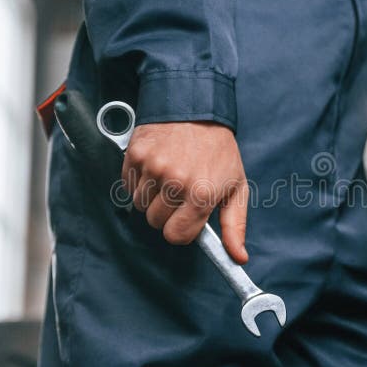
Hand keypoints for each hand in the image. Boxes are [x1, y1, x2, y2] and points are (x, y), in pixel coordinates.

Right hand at [122, 122, 249, 263]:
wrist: (196, 107)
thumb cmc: (218, 150)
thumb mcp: (236, 186)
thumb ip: (235, 226)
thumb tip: (238, 258)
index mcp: (201, 193)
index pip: (176, 236)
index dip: (180, 230)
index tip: (185, 218)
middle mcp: (175, 182)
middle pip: (155, 222)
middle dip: (166, 213)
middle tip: (179, 194)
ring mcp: (153, 168)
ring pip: (139, 205)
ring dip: (151, 198)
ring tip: (168, 177)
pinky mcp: (135, 155)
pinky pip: (128, 185)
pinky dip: (139, 182)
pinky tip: (155, 168)